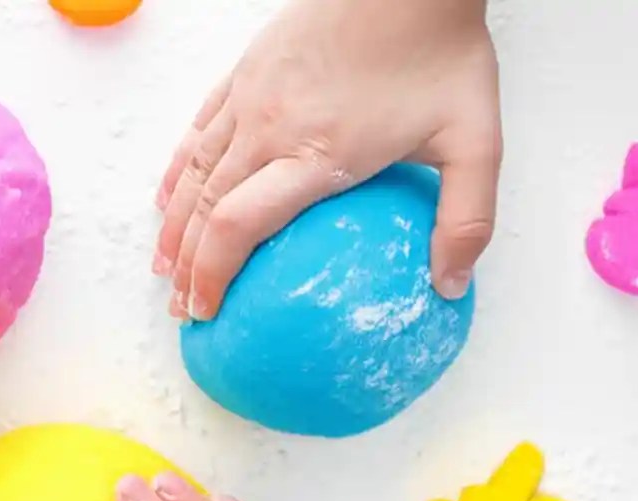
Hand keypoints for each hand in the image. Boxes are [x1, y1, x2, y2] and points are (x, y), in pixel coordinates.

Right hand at [155, 0, 501, 318]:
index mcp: (315, 155)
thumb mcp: (474, 139)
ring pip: (193, 173)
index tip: (206, 311)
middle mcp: (269, 129)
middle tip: (183, 307)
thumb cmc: (439, 51)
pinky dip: (177, 169)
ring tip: (163, 265)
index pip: (237, 227)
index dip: (211, 276)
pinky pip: (198, 129)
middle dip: (186, 267)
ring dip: (172, 226)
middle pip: (204, 210)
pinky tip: (168, 195)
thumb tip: (449, 285)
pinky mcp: (245, 71)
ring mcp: (250, 99)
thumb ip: (466, 219)